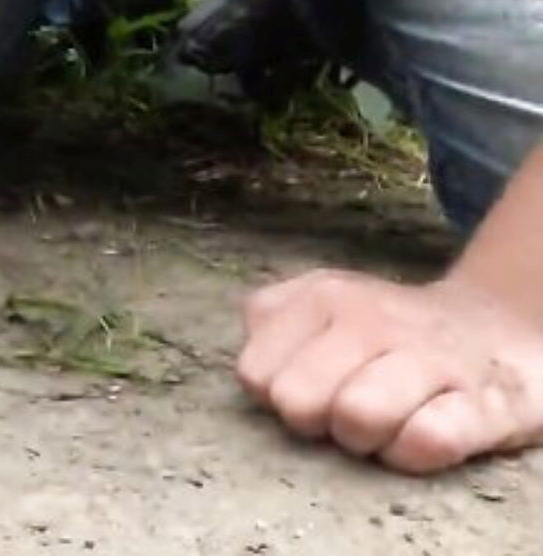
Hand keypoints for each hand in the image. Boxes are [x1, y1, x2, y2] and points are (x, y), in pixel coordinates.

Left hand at [236, 269, 542, 473]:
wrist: (496, 328)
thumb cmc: (384, 333)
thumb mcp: (315, 306)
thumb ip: (267, 325)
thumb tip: (254, 367)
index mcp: (321, 298)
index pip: (256, 374)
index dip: (277, 396)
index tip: (311, 387)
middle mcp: (373, 319)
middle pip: (297, 402)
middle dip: (317, 421)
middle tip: (346, 411)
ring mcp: (431, 357)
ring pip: (357, 416)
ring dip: (364, 439)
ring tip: (386, 423)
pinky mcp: (485, 401)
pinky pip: (426, 441)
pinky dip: (412, 452)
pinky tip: (421, 432)